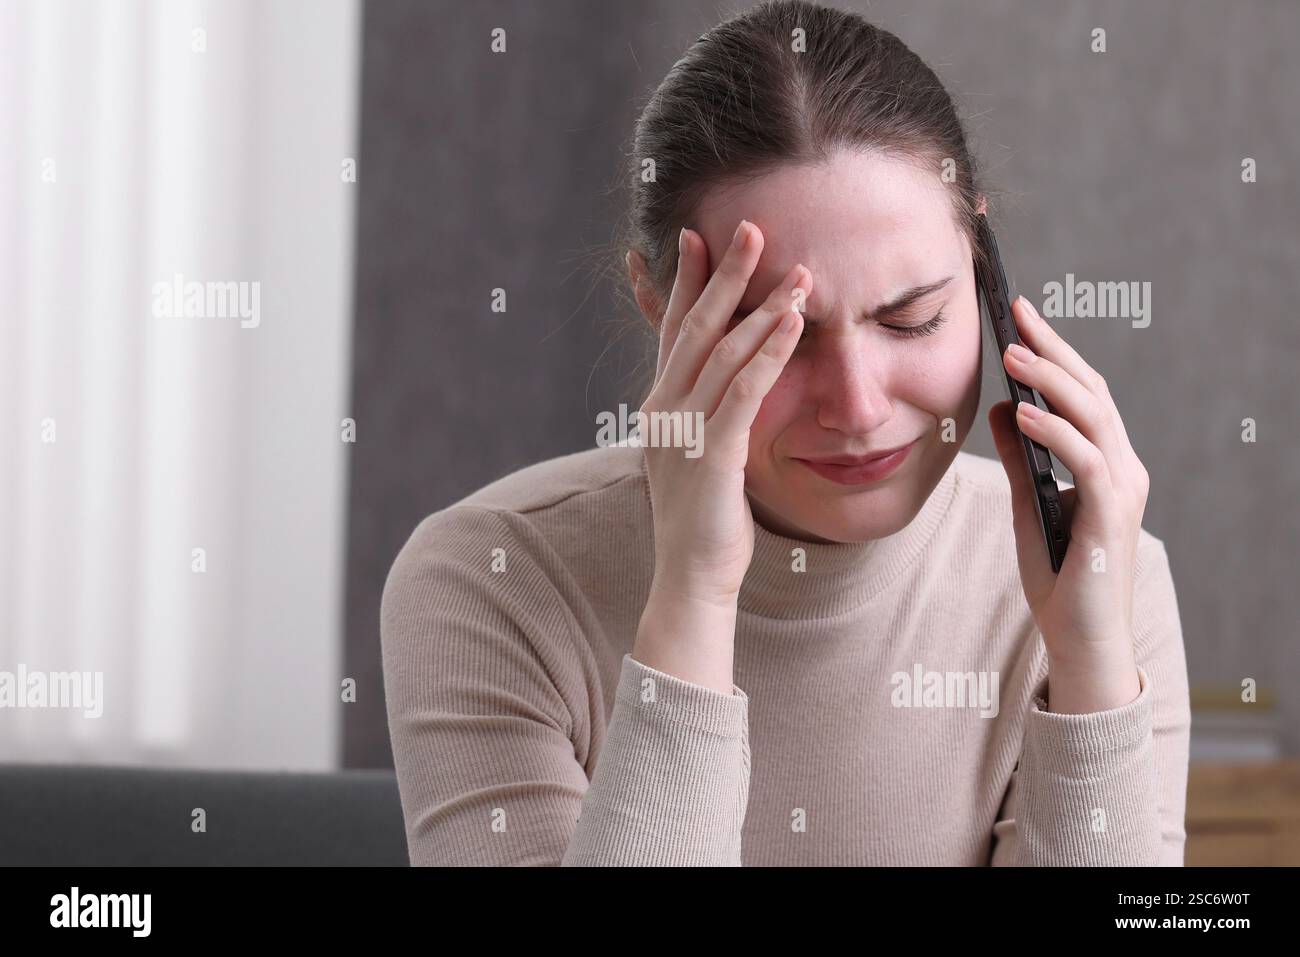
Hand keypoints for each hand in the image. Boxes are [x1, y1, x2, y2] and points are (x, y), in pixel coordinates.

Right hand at [640, 219, 810, 607]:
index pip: (673, 331)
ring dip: (762, 307)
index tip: (699, 235)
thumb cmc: (703, 519)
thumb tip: (723, 383)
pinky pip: (743, 392)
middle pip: (696, 328)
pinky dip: (769, 353)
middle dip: (724, 274)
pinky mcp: (712, 456)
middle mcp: (664, 409)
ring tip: (796, 270)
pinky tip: (793, 323)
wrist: (690, 577)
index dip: (686, 282)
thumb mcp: (697, 455)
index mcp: (659, 406)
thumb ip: (705, 413)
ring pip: (723, 354)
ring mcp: (684, 431)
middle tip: (752, 227)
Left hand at [988, 295, 1148, 712]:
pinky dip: (1055, 433)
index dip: (1055, 352)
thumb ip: (1019, 457)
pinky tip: (1024, 414)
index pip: (1083, 394)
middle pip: (1092, 393)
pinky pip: (1087, 461)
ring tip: (1012, 355)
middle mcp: (1123, 468)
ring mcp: (1122, 490)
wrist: (1079, 636)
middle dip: (1054, 350)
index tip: (1021, 316)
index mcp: (1106, 462)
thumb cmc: (1057, 574)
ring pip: (1093, 418)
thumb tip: (1000, 408)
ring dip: (1051, 383)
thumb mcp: (1027, 502)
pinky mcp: (1111, 515)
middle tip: (1017, 314)